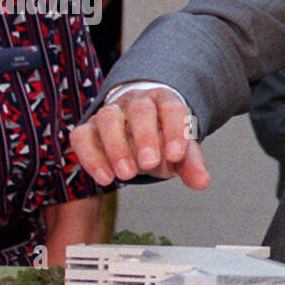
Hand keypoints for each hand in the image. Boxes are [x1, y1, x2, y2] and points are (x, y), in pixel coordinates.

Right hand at [70, 87, 210, 189]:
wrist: (138, 137)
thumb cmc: (162, 143)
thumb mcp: (180, 153)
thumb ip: (190, 164)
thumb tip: (202, 182)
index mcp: (164, 101)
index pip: (172, 108)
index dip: (174, 130)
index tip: (175, 156)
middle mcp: (136, 102)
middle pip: (141, 109)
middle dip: (145, 136)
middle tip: (149, 163)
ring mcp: (110, 113)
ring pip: (108, 118)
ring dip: (116, 147)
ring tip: (126, 175)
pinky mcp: (88, 128)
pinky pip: (82, 136)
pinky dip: (91, 157)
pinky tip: (105, 178)